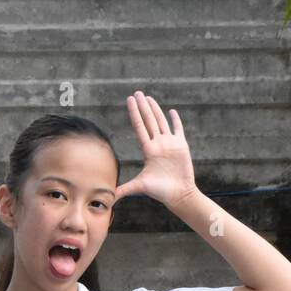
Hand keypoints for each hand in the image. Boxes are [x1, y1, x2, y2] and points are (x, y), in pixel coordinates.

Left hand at [114, 91, 196, 208]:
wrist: (179, 195)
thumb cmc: (160, 192)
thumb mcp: (139, 187)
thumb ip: (124, 189)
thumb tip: (109, 197)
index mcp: (148, 150)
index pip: (139, 127)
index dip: (135, 113)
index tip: (129, 101)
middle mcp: (158, 144)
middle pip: (149, 121)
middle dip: (143, 107)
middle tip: (137, 93)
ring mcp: (169, 144)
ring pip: (161, 122)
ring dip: (155, 110)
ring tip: (149, 98)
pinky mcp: (181, 146)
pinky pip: (178, 129)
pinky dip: (175, 121)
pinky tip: (172, 111)